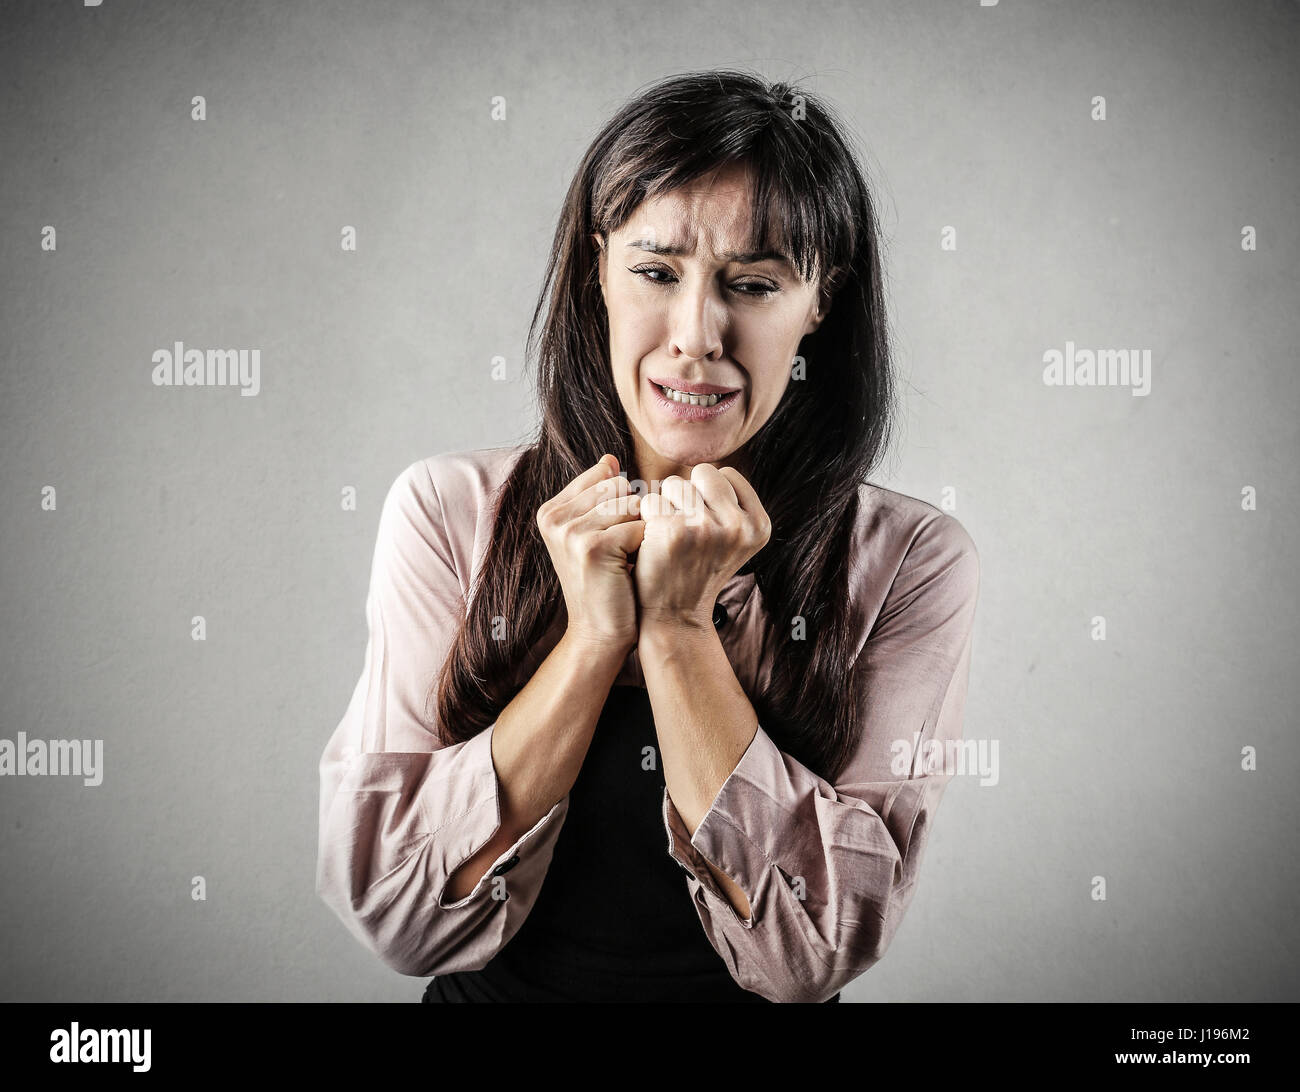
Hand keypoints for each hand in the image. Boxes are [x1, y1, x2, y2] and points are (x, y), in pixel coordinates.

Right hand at [536, 453, 644, 651]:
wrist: (599, 633)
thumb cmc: (606, 581)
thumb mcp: (596, 532)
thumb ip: (600, 495)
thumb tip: (609, 458)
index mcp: (550, 510)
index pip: (606, 477)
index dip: (622, 505)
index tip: (612, 537)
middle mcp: (553, 517)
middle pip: (620, 487)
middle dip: (632, 517)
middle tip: (620, 552)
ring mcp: (569, 532)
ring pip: (631, 505)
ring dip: (640, 532)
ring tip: (624, 560)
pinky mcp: (591, 547)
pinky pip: (639, 526)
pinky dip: (645, 547)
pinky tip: (631, 570)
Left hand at [632, 463, 770, 629]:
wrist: (676, 616)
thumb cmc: (698, 569)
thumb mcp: (733, 538)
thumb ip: (730, 502)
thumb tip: (709, 467)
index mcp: (760, 525)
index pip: (726, 474)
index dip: (707, 495)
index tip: (705, 527)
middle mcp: (739, 526)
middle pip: (703, 473)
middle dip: (688, 494)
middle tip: (685, 530)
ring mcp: (707, 528)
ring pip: (673, 484)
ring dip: (665, 505)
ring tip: (671, 537)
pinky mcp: (673, 532)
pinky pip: (650, 500)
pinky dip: (645, 518)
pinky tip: (653, 543)